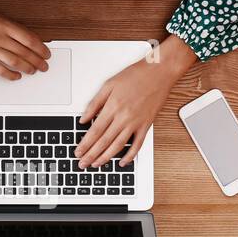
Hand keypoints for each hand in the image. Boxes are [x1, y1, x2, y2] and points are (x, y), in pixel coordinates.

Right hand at [0, 0, 49, 79]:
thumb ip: (8, 26)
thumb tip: (24, 39)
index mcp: (2, 23)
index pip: (28, 38)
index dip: (40, 48)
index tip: (46, 53)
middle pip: (24, 52)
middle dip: (37, 60)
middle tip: (44, 66)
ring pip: (15, 61)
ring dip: (27, 68)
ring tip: (33, 71)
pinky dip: (10, 75)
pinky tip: (16, 76)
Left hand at [75, 35, 197, 167]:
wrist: (159, 72)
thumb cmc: (135, 75)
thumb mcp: (109, 84)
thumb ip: (94, 103)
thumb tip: (83, 119)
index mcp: (112, 106)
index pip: (94, 131)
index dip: (85, 144)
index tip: (78, 152)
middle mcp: (124, 117)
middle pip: (104, 141)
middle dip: (91, 155)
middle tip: (83, 164)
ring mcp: (136, 122)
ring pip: (118, 145)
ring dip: (106, 158)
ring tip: (96, 165)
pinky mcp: (146, 125)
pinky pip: (137, 144)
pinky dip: (130, 155)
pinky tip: (122, 162)